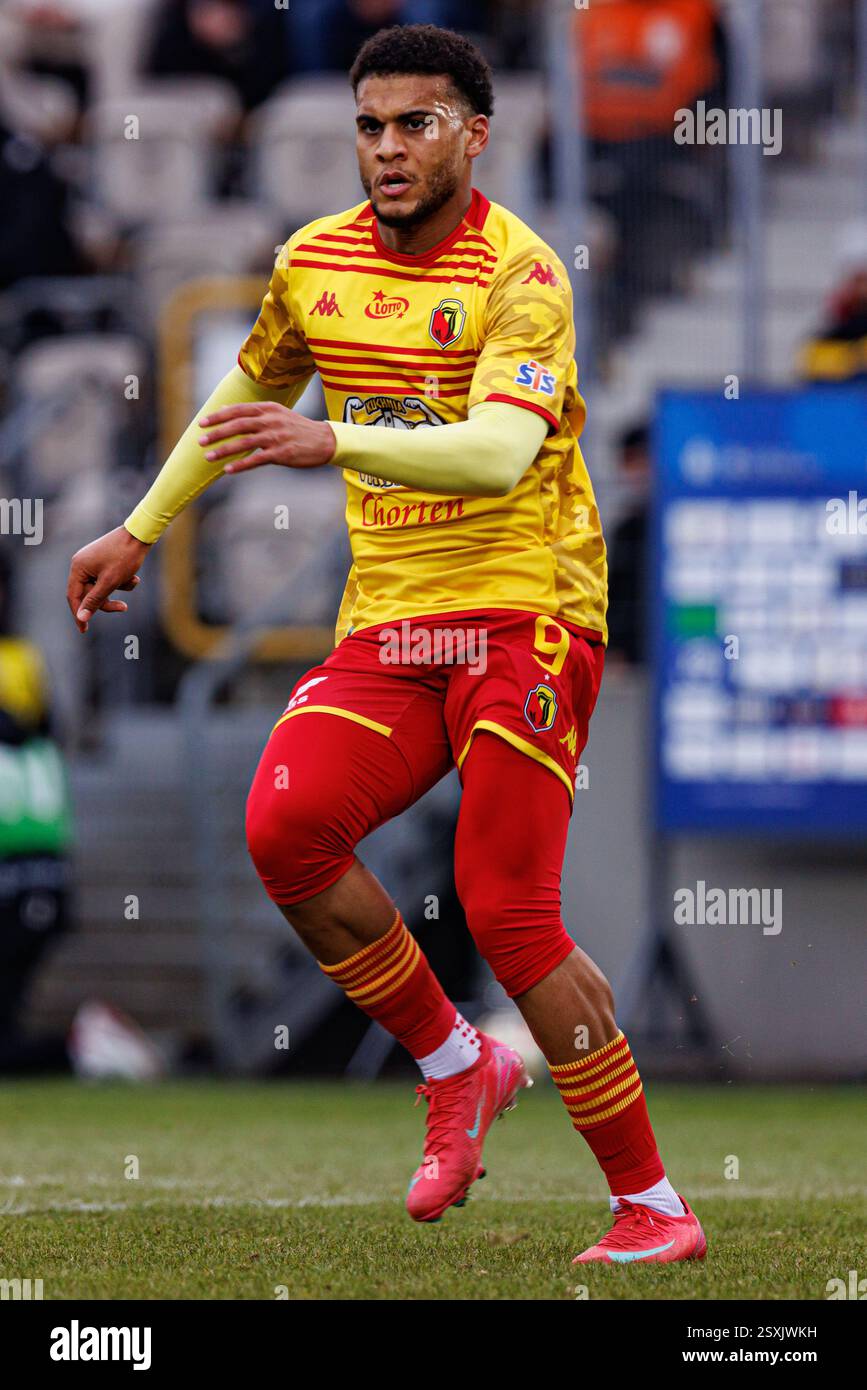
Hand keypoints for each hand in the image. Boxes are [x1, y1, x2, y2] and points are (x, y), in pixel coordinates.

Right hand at [66, 525, 150, 633]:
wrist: (140, 534)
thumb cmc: (124, 557)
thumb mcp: (110, 582)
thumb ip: (94, 601)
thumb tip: (81, 617)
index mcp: (78, 568)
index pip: (73, 596)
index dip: (79, 614)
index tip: (84, 630)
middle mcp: (82, 564)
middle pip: (89, 593)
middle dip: (108, 600)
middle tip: (123, 607)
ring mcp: (93, 562)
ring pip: (102, 587)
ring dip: (119, 588)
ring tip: (133, 581)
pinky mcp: (104, 561)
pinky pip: (109, 579)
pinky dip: (122, 581)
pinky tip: (135, 576)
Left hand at [198, 402, 336, 473]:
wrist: (325, 441)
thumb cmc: (297, 429)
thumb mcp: (277, 414)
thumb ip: (254, 413)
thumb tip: (225, 412)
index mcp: (268, 408)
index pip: (238, 410)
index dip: (218, 416)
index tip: (202, 423)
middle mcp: (271, 421)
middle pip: (238, 425)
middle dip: (217, 433)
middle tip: (201, 441)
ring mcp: (276, 437)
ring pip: (244, 443)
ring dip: (224, 450)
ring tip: (208, 457)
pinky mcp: (281, 454)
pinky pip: (256, 460)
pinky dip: (241, 465)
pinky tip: (228, 470)